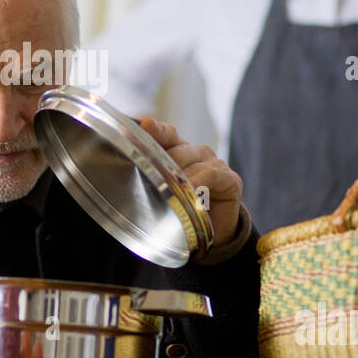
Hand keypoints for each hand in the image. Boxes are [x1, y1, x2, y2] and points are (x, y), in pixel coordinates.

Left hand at [136, 117, 242, 248]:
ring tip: (170, 191)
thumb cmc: (183, 209)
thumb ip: (149, 175)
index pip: (166, 134)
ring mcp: (215, 163)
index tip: (144, 125)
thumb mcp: (162, 192)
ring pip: (192, 161)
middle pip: (176, 149)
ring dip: (178, 176)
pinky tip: (190, 195)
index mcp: (178, 150)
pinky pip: (210, 174)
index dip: (156, 130)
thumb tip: (127, 169)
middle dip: (162, 163)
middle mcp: (196, 152)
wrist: (212, 231)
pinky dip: (198, 183)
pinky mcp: (230, 178)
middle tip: (151, 177)